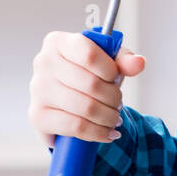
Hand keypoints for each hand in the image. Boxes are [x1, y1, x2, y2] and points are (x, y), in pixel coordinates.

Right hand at [28, 31, 145, 149]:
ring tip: (114, 118)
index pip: (89, 54)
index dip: (110, 70)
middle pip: (91, 84)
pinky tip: (106, 133)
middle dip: (113, 98)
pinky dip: (98, 132)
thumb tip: (138, 63)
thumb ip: (124, 60)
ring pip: (86, 108)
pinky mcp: (38, 116)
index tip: (115, 78)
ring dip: (109, 117)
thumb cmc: (86, 75)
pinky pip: (76, 127)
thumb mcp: (107, 62)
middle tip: (118, 104)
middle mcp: (43, 63)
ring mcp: (38, 90)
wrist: (63, 101)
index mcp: (57, 42)